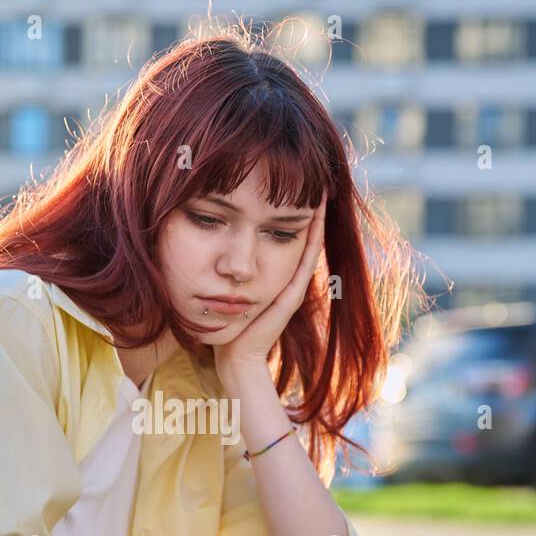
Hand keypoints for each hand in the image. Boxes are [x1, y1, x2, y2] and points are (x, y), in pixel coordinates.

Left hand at [213, 194, 327, 389]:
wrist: (235, 357)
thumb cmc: (225, 326)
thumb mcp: (225, 287)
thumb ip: (225, 267)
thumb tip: (213, 242)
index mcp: (272, 274)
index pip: (284, 235)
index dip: (291, 210)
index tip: (293, 182)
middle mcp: (287, 278)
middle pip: (302, 236)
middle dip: (308, 208)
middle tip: (317, 178)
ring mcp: (292, 286)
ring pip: (309, 244)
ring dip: (316, 217)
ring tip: (322, 189)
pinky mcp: (292, 294)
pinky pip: (306, 259)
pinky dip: (312, 236)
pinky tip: (316, 215)